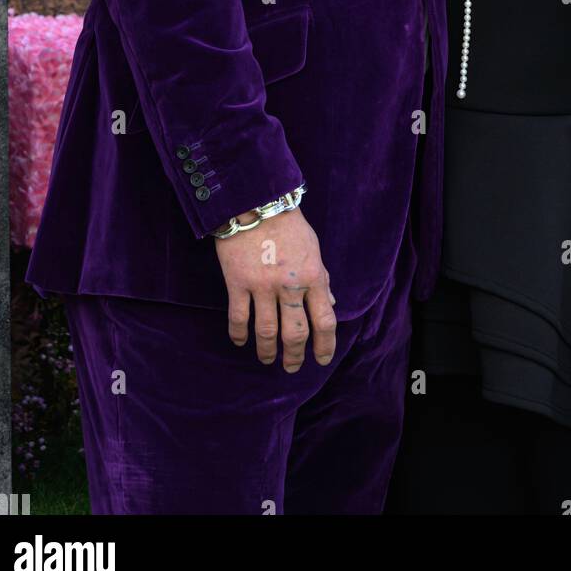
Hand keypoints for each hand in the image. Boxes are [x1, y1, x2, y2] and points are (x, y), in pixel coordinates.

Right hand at [214, 206, 336, 370]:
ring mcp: (262, 286)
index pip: (325, 321)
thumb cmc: (288, 225)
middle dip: (294, 356)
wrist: (255, 203)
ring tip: (267, 360)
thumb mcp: (314, 249)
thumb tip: (332, 304)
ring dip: (267, 351)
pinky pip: (239, 318)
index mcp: (313, 276)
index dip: (325, 345)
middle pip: (295, 333)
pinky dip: (239, 335)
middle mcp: (290, 286)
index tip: (321, 359)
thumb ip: (322, 278)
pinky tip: (241, 342)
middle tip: (291, 367)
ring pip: (266, 332)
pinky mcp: (238, 283)